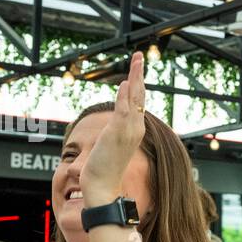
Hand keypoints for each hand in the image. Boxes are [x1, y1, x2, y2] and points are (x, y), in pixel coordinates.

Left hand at [81, 52, 146, 204]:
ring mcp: (128, 131)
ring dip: (135, 78)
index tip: (135, 69)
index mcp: (134, 130)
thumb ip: (114, 129)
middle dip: (139, 74)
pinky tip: (125, 83)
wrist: (102, 186)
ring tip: (136, 60)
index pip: (138, 102)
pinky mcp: (118, 133)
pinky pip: (124, 110)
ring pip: (135, 99)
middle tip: (139, 56)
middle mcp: (135, 128)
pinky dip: (125, 96)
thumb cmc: (104, 168)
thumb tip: (113, 121)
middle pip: (140, 95)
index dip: (137, 83)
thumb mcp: (110, 144)